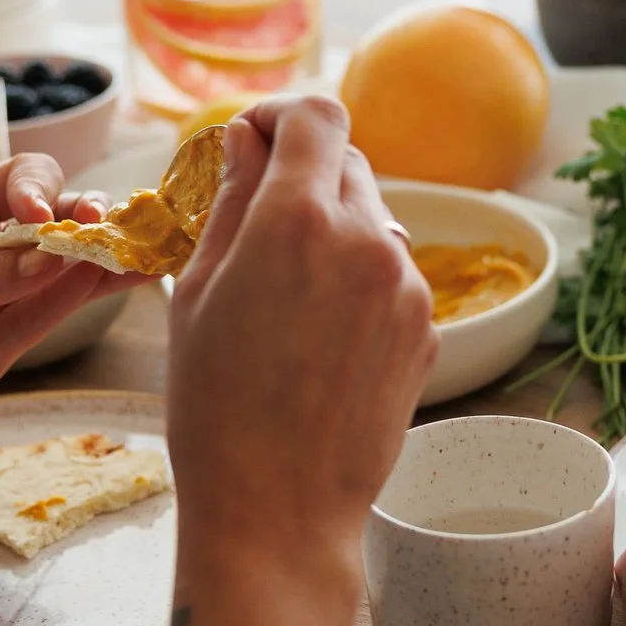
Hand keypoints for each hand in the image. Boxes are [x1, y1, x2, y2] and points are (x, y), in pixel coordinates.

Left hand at [0, 155, 140, 440]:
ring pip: (58, 272)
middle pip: (48, 222)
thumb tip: (45, 258)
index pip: (10, 181)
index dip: (37, 187)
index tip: (44, 213)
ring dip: (100, 258)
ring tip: (142, 250)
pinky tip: (111, 280)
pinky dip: (78, 301)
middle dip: (84, 219)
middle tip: (113, 225)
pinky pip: (44, 318)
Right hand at [166, 96, 437, 595]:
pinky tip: (320, 337)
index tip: (255, 139)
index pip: (317, 115)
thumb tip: (245, 140)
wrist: (278, 509)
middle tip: (259, 222)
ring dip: (334, 230)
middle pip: (348, 162)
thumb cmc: (215, 408)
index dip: (282, 116)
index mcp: (298, 220)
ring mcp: (406, 287)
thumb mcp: (198, 292)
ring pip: (373, 220)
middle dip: (303, 174)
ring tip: (287, 297)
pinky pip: (392, 275)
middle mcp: (366, 240)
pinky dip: (359, 281)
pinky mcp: (427, 329)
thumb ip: (230, 201)